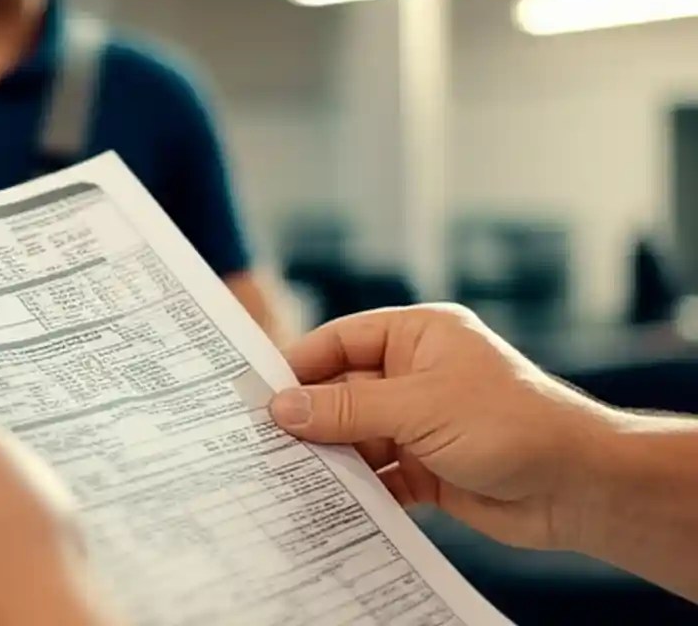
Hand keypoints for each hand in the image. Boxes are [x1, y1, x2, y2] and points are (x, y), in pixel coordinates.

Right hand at [269, 304, 618, 550]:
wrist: (579, 486)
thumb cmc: (512, 423)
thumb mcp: (418, 406)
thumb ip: (346, 408)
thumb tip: (282, 408)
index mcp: (418, 337)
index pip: (342, 341)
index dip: (300, 365)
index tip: (259, 393)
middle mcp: (417, 375)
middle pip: (343, 391)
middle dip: (310, 417)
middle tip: (263, 441)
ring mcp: (421, 423)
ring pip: (356, 436)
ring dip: (330, 456)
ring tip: (288, 475)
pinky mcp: (426, 467)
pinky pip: (376, 474)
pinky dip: (356, 488)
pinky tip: (328, 501)